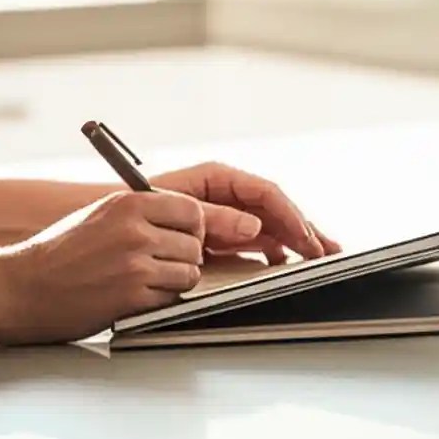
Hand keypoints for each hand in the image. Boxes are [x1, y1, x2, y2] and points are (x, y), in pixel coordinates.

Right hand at [0, 190, 231, 343]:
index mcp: (128, 204)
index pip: (192, 210)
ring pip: (189, 273)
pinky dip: (160, 301)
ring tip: (148, 282)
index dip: (192, 227)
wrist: (19, 287)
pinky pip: (171, 299)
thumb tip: (183, 220)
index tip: (184, 236)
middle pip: (194, 245)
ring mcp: (135, 265)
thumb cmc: (56, 253)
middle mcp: (135, 231)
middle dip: (184, 257)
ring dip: (175, 282)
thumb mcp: (100, 214)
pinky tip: (136, 297)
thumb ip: (140, 214)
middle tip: (162, 265)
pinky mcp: (132, 297)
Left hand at [152, 162, 340, 264]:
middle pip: (275, 209)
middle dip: (303, 228)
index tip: (303, 236)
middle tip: (326, 250)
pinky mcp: (222, 233)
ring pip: (271, 225)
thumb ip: (216, 218)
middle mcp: (228, 193)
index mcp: (220, 178)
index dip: (289, 215)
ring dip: (297, 239)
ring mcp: (227, 213)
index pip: (266, 193)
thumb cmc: (139, 207)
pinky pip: (257, 239)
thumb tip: (254, 227)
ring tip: (319, 254)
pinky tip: (288, 260)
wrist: (112, 223)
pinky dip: (277, 249)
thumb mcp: (178, 209)